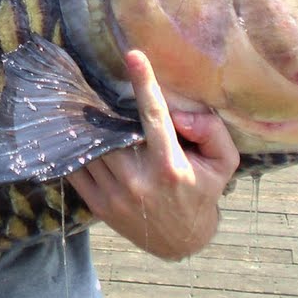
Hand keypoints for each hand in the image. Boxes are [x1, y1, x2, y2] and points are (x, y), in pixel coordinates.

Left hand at [67, 50, 239, 260]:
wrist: (180, 241)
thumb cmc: (202, 191)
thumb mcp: (224, 162)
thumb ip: (211, 130)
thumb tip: (180, 113)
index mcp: (170, 166)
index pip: (155, 117)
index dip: (144, 84)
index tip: (134, 56)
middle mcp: (139, 180)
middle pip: (113, 130)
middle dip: (103, 103)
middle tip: (91, 79)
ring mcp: (115, 194)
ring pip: (92, 147)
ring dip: (86, 123)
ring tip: (77, 100)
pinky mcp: (98, 205)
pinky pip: (77, 169)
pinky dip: (75, 148)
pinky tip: (73, 131)